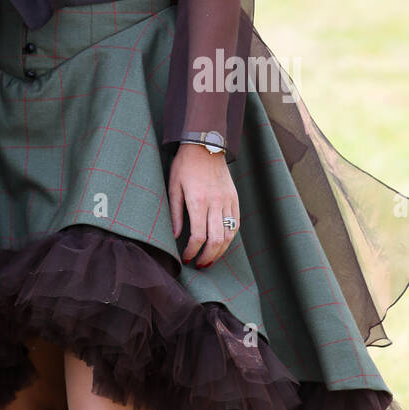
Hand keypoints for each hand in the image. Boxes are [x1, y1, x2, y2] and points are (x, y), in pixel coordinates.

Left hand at [168, 143, 238, 268]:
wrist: (205, 144)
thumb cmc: (185, 164)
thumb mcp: (173, 185)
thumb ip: (175, 212)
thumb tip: (175, 235)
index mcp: (198, 200)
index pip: (198, 236)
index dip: (192, 251)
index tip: (186, 257)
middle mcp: (215, 202)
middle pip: (216, 239)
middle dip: (208, 257)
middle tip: (200, 265)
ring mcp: (227, 200)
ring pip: (229, 234)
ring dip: (220, 251)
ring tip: (211, 259)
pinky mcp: (235, 198)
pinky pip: (236, 223)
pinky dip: (230, 237)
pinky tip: (222, 243)